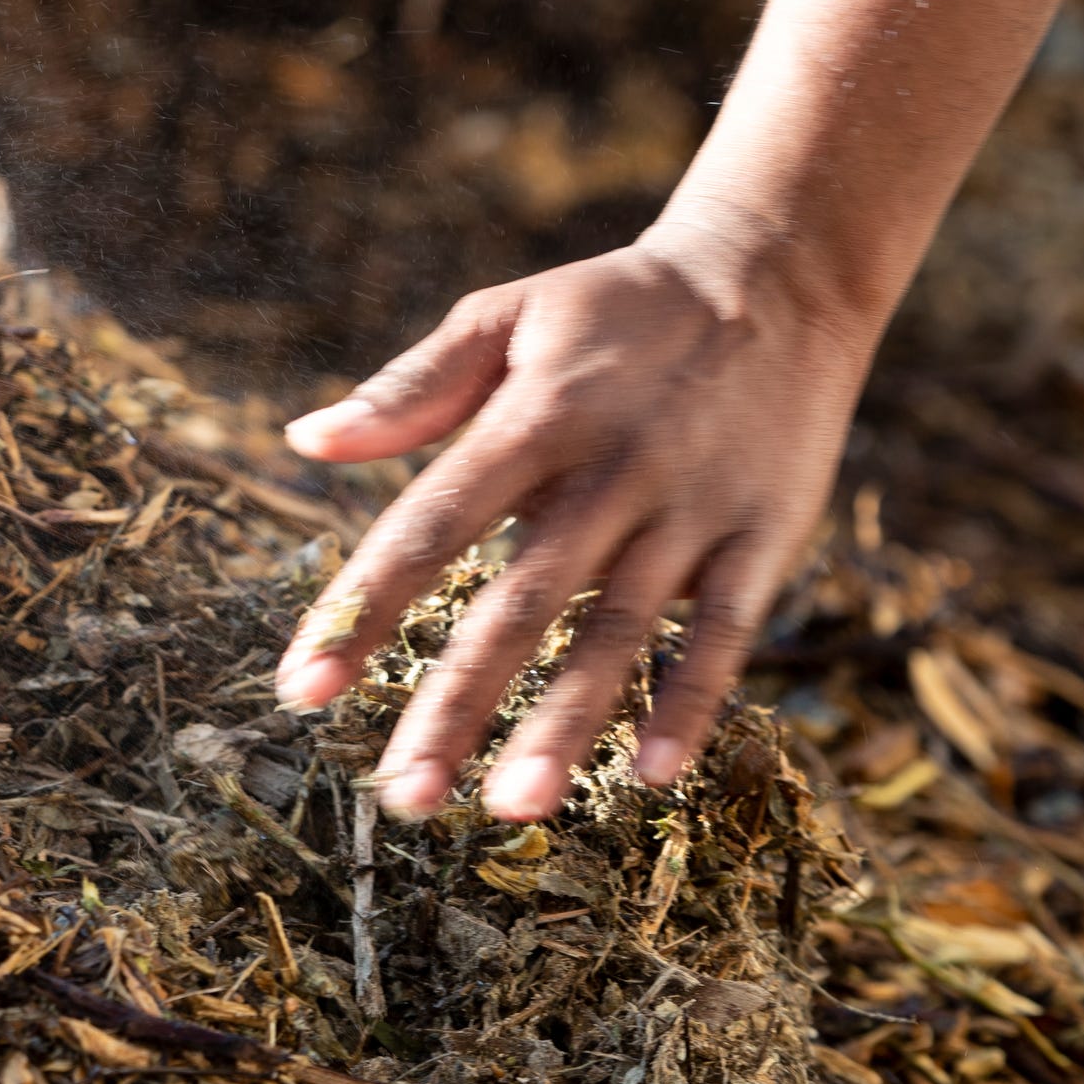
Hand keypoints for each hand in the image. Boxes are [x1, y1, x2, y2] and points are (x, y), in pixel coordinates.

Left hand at [274, 212, 876, 821]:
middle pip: (520, 604)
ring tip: (510, 810)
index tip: (302, 690)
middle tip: (402, 796)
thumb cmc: (618, 308)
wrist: (782, 273)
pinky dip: (690, 703)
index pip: (430, 526)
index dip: (362, 609)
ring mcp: (692, 509)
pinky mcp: (763, 536)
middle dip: (457, 704)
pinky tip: (650, 778)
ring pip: (618, 634)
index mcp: (535, 417)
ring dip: (565, 726)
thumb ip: (411, 387)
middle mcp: (612, 470)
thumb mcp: (509, 315)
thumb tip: (305, 441)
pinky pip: (724, 633)